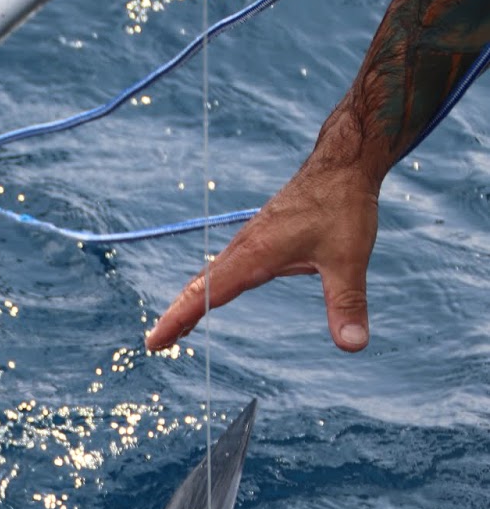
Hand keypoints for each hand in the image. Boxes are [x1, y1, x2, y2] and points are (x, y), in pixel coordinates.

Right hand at [145, 106, 382, 352]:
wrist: (343, 161)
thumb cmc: (344, 205)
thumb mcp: (349, 259)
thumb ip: (347, 304)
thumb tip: (354, 346)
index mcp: (255, 255)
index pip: (206, 295)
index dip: (178, 319)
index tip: (154, 342)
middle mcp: (244, 248)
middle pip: (198, 287)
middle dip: (176, 316)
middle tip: (156, 344)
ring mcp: (249, 241)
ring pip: (208, 276)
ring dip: (189, 302)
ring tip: (176, 329)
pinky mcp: (258, 237)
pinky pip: (222, 267)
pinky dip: (207, 287)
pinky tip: (211, 296)